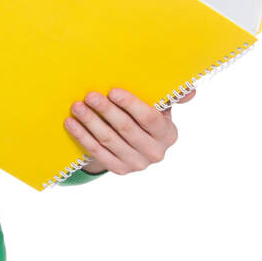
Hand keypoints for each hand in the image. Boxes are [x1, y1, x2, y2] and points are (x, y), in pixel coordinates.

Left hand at [64, 86, 195, 174]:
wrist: (135, 145)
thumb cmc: (146, 117)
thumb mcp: (161, 107)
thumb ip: (173, 97)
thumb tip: (191, 90)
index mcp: (167, 134)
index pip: (149, 118)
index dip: (130, 104)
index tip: (112, 90)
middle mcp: (155, 152)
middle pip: (126, 128)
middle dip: (106, 110)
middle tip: (90, 95)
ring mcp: (136, 164)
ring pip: (108, 140)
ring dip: (90, 122)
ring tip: (77, 106)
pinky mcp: (119, 170)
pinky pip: (97, 152)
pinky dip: (82, 136)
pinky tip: (71, 123)